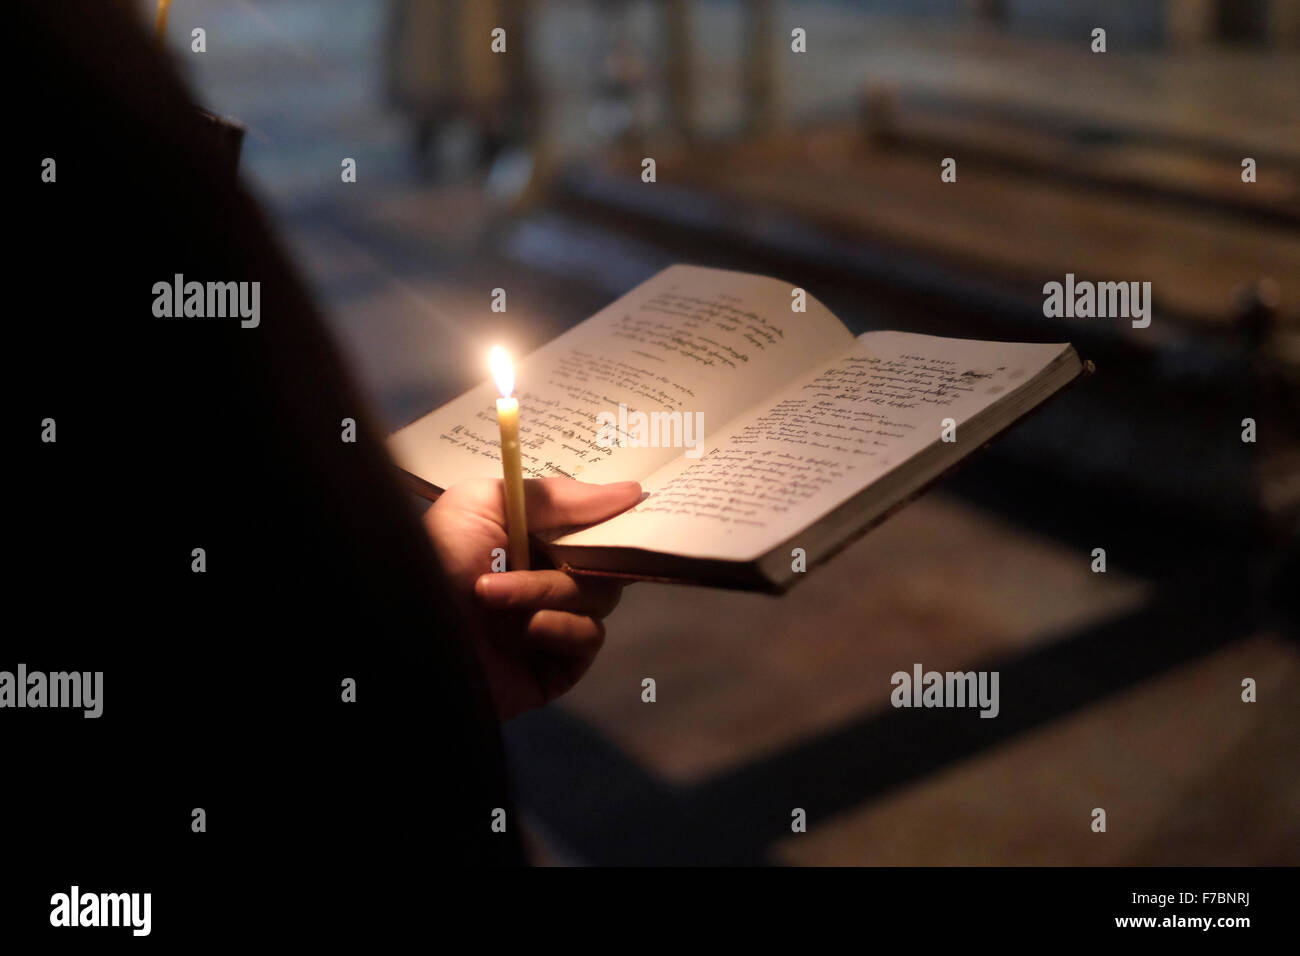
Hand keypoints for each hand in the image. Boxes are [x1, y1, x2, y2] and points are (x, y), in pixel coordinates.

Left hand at [423, 477, 642, 719]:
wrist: (403, 640)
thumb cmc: (435, 561)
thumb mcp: (484, 504)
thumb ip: (556, 495)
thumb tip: (630, 491)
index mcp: (528, 540)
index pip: (590, 525)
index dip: (612, 515)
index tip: (636, 499)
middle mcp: (543, 580)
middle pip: (604, 560)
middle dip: (573, 554)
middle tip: (544, 551)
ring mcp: (551, 625)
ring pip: (596, 598)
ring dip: (547, 591)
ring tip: (492, 596)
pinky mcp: (556, 668)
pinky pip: (589, 638)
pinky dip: (561, 628)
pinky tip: (526, 631)